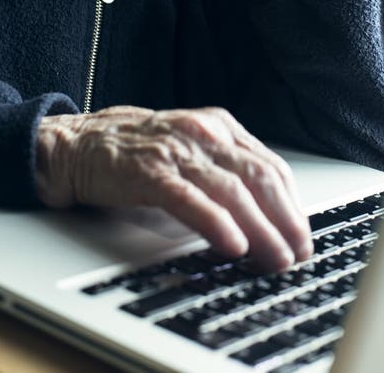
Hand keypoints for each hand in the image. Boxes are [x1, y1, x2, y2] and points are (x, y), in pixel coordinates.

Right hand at [36, 105, 312, 270]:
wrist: (80, 142)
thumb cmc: (140, 150)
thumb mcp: (193, 148)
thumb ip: (227, 170)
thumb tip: (270, 215)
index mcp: (220, 126)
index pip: (271, 166)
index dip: (293, 205)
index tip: (303, 234)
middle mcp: (204, 132)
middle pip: (259, 178)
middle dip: (286, 221)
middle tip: (299, 253)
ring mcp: (177, 150)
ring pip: (232, 191)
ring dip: (261, 229)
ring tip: (275, 257)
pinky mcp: (149, 172)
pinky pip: (189, 199)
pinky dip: (215, 222)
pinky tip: (233, 243)